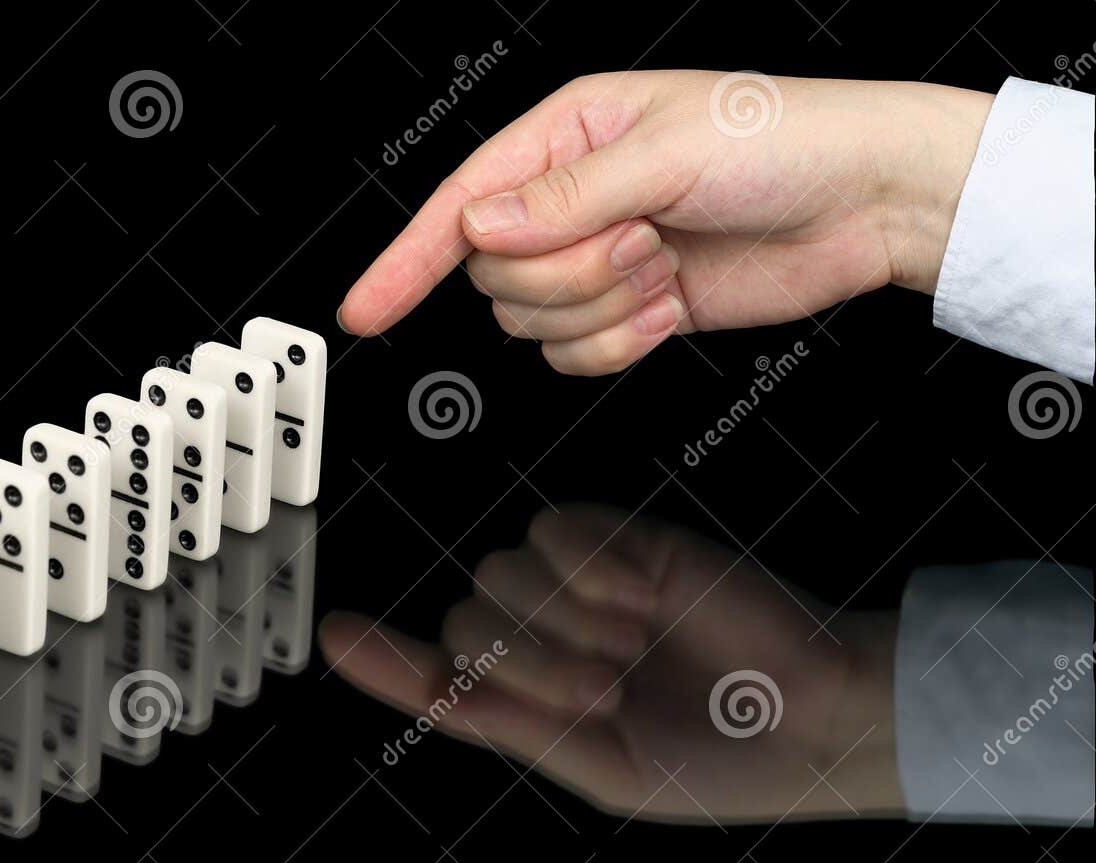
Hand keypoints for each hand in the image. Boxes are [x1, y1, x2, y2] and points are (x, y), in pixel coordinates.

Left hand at [320, 504, 902, 822]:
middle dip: (526, 663)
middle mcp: (546, 638)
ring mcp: (579, 585)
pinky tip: (638, 597)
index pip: (435, 673)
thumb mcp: (595, 764)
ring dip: (561, 621)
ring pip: (500, 574)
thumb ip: (486, 714)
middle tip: (606, 689)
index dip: (381, 656)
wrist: (818, 715)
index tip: (335, 633)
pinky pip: (553, 531)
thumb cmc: (716, 761)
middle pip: (466, 621)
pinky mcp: (619, 538)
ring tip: (632, 649)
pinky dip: (586, 568)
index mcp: (536, 702)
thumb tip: (403, 674)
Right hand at [339, 71, 991, 373]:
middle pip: (496, 274)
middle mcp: (571, 201)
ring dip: (601, 307)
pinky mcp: (630, 309)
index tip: (365, 310)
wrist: (868, 202)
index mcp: (565, 136)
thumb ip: (565, 199)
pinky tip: (669, 304)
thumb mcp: (669, 152)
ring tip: (664, 266)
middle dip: (565, 275)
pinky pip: (577, 357)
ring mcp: (598, 259)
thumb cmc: (786, 142)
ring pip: (531, 321)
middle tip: (639, 241)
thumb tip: (478, 229)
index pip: (459, 206)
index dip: (405, 260)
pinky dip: (622, 343)